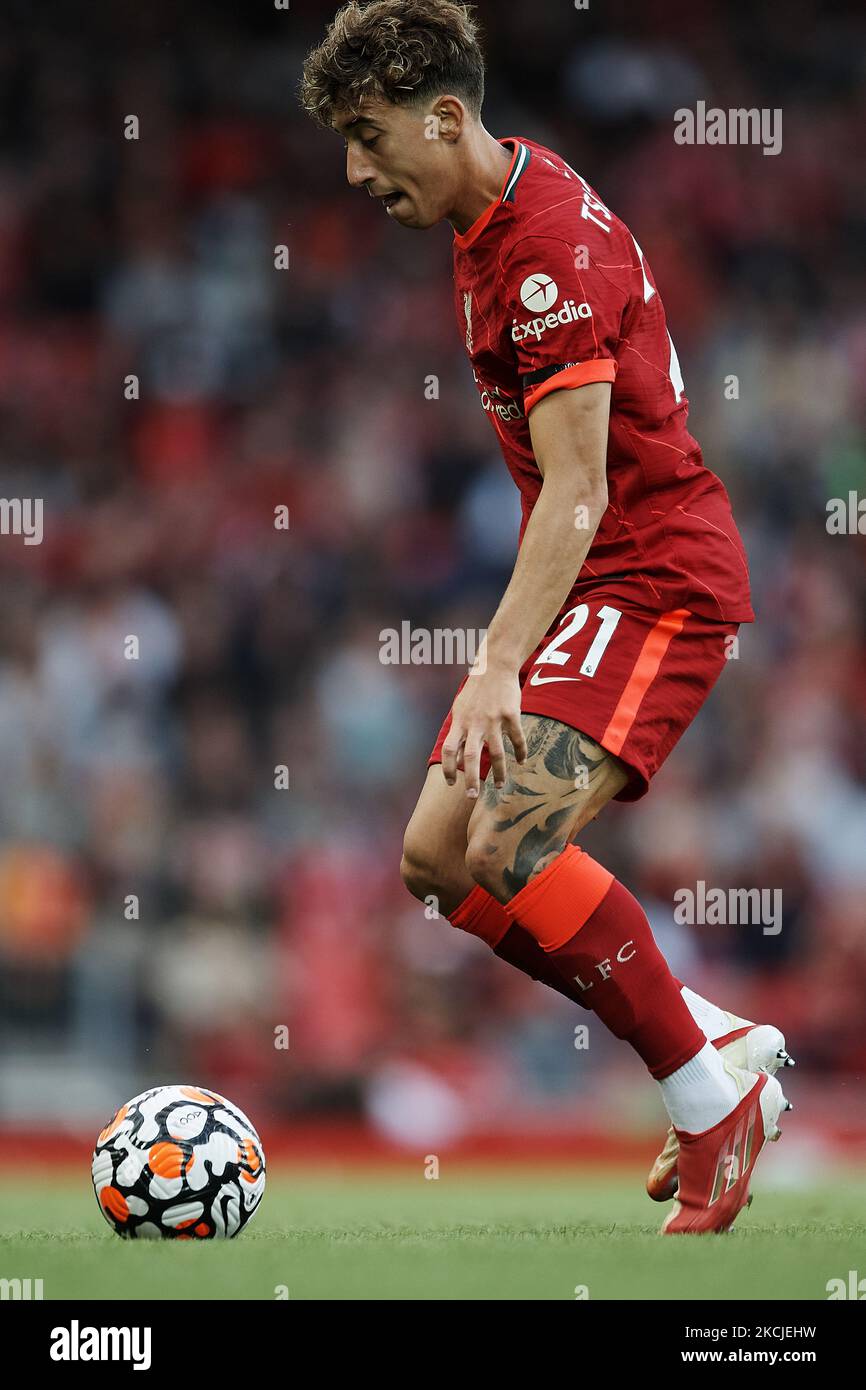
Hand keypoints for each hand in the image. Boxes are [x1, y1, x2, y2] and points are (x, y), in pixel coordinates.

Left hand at [441, 665, 527, 797]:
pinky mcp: (511, 715)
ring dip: (499, 773)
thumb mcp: (460, 708)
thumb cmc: (476, 690)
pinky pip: (517, 739)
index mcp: (460, 722)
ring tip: (500, 786)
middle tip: (472, 796)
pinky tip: (522, 761)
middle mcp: (475, 723)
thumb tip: (454, 756)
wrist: (495, 666)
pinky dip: (521, 752)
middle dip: (471, 780)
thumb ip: (458, 731)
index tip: (451, 783)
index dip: (448, 768)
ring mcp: (494, 720)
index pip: (449, 750)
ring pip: (496, 753)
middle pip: (470, 757)